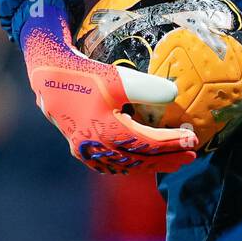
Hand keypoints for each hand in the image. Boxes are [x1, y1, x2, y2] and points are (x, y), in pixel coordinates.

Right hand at [20, 0, 197, 173]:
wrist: (49, 78)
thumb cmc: (85, 75)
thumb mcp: (118, 78)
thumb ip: (147, 87)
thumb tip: (174, 94)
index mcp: (106, 132)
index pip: (148, 144)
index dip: (172, 143)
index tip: (193, 139)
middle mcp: (96, 147)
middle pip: (139, 160)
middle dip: (167, 158)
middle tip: (191, 155)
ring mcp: (87, 151)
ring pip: (126, 165)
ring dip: (151, 164)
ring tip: (173, 160)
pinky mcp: (81, 148)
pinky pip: (111, 164)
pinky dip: (131, 164)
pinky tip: (142, 160)